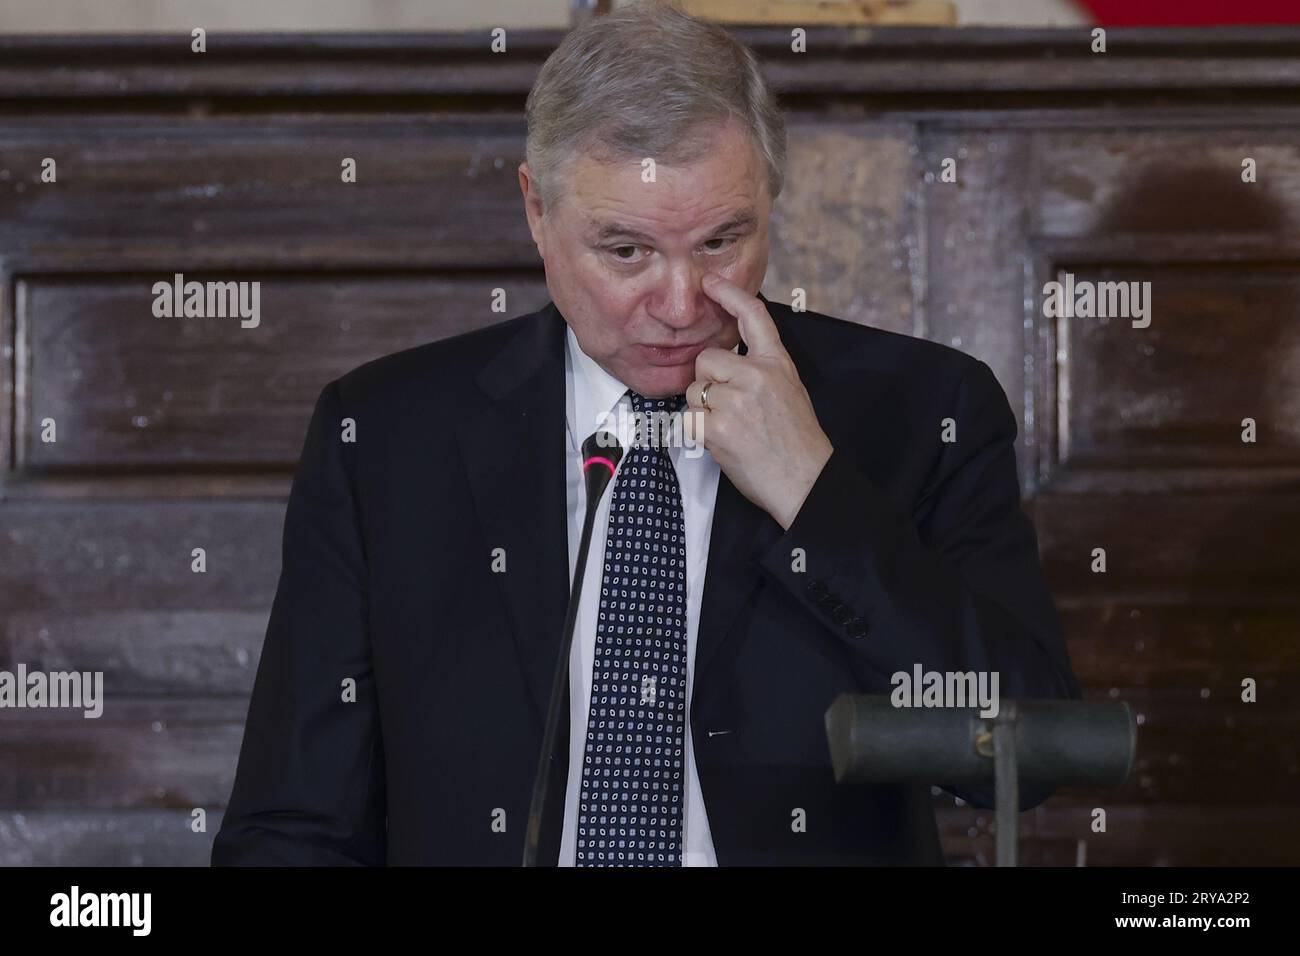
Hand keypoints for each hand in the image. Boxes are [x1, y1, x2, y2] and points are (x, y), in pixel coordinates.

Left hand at [684, 274, 833, 529]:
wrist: (806, 483)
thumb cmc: (798, 445)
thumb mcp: (790, 392)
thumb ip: (761, 371)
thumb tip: (725, 364)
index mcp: (777, 364)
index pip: (753, 316)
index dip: (729, 294)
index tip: (710, 283)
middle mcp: (757, 375)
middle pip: (706, 360)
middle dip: (707, 384)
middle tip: (729, 411)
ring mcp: (737, 400)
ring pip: (693, 391)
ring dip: (702, 411)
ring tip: (732, 431)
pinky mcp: (719, 427)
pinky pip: (689, 419)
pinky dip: (698, 434)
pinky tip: (723, 444)